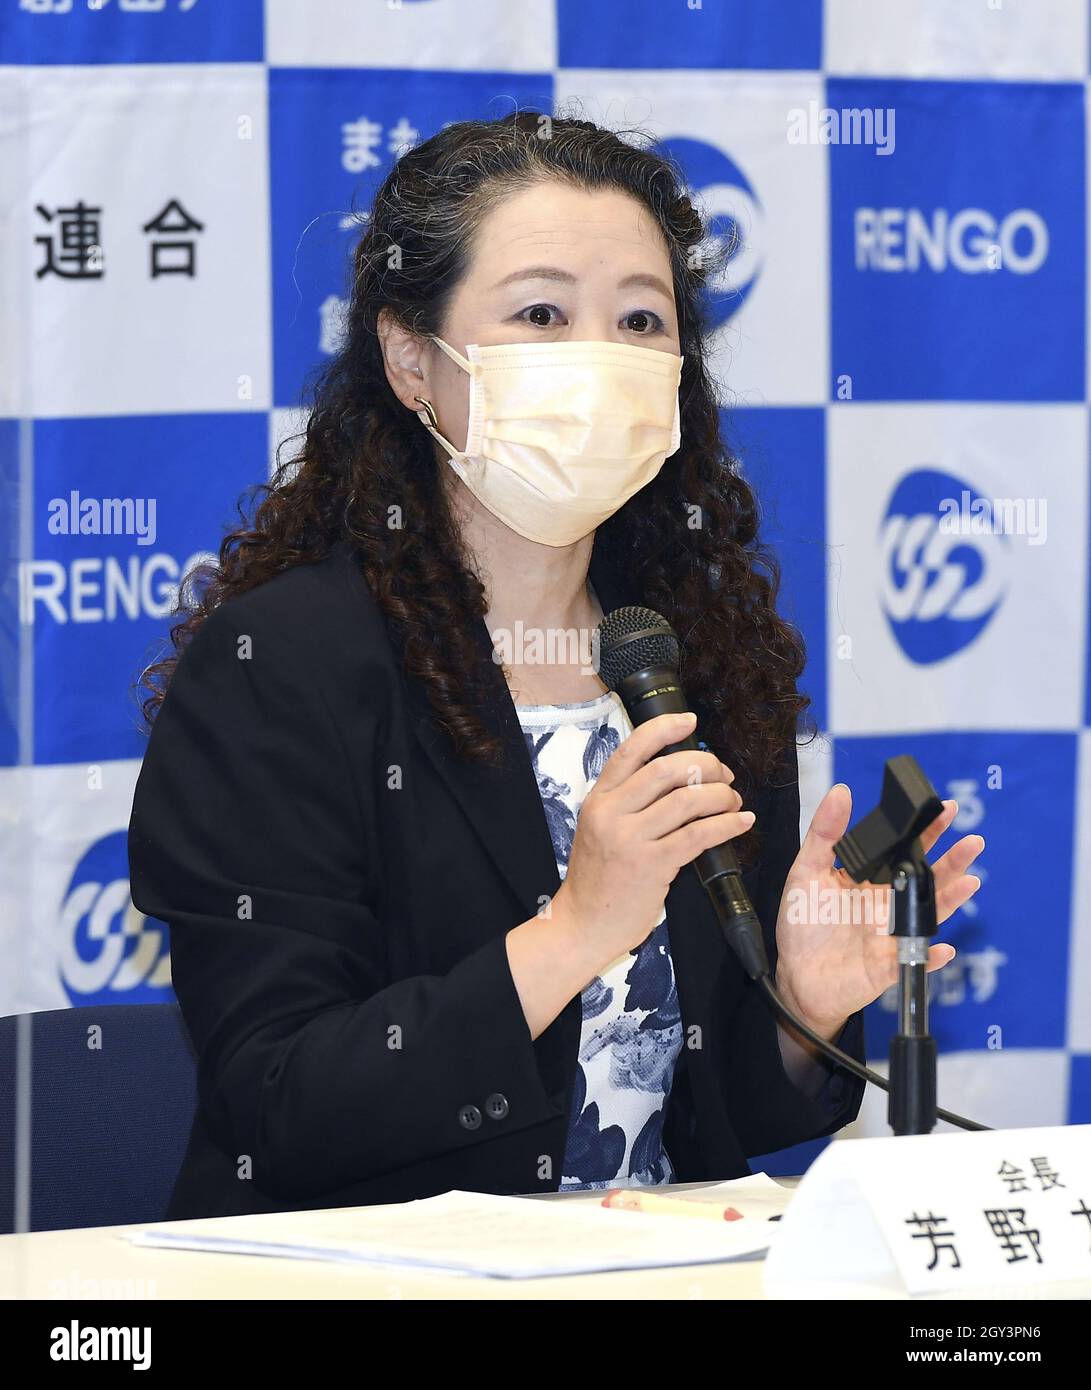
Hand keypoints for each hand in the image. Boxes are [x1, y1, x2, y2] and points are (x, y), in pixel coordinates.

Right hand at [551, 711, 754, 974]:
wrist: (583, 924)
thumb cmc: (598, 878)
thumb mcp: (600, 828)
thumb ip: (628, 802)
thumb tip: (678, 774)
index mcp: (598, 799)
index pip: (631, 750)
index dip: (664, 730)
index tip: (689, 721)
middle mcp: (611, 813)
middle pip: (666, 769)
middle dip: (705, 765)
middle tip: (724, 774)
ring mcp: (630, 839)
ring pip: (688, 800)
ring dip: (721, 795)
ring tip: (733, 800)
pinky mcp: (652, 866)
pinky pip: (699, 835)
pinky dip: (727, 825)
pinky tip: (740, 822)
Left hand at [773, 784, 983, 1035]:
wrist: (797, 978)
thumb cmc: (803, 925)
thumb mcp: (805, 872)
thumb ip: (824, 834)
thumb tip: (841, 792)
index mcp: (870, 879)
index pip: (903, 849)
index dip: (926, 830)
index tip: (944, 808)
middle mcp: (888, 903)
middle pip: (926, 877)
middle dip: (952, 860)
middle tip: (973, 841)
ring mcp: (893, 934)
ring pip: (928, 913)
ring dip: (950, 899)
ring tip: (969, 881)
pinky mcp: (890, 964)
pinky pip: (916, 960)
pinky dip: (930, 955)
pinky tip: (942, 947)